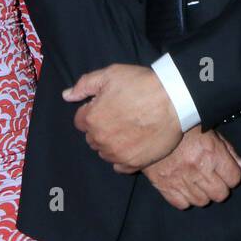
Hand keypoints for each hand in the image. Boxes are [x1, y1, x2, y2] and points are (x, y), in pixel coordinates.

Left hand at [64, 64, 180, 170]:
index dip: (93, 110)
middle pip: (92, 137)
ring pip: (105, 151)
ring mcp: (117, 154)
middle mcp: (101, 140)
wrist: (174, 100)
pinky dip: (123, 157)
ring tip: (129, 128)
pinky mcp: (134, 163)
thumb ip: (84, 85)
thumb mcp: (110, 74)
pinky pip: (120, 166)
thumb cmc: (142, 84)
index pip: (80, 120)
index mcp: (92, 119)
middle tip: (120, 114)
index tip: (107, 104)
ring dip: (111, 142)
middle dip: (100, 127)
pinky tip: (133, 144)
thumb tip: (66, 95)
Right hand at [140, 126, 240, 208]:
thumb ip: (229, 150)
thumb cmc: (181, 125)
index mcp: (211, 153)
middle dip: (219, 187)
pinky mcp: (164, 186)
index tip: (226, 171)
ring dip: (202, 194)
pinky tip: (184, 186)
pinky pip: (182, 204)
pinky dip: (185, 198)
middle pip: (221, 194)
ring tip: (197, 181)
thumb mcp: (209, 132)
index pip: (234, 178)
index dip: (232, 175)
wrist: (148, 125)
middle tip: (212, 177)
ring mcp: (180, 179)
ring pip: (202, 201)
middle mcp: (198, 168)